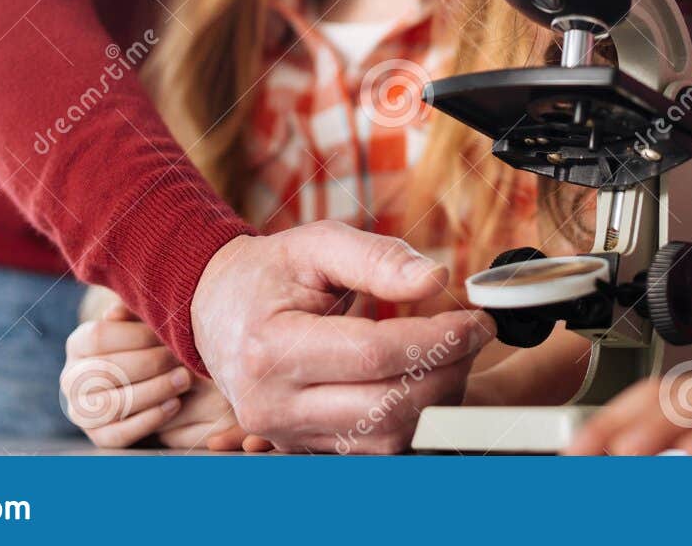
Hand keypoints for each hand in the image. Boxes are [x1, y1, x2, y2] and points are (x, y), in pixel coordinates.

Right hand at [63, 302, 271, 450]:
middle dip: (150, 364)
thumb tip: (121, 310)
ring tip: (184, 380)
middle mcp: (71, 379)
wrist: (142, 383)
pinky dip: (148, 420)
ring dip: (152, 391)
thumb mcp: (138, 324)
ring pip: (112, 404)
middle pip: (106, 371)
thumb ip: (134, 313)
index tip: (168, 333)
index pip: (98, 337)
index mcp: (78, 344)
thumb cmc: (146, 344)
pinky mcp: (97, 437)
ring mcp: (80, 411)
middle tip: (182, 360)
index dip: (136, 335)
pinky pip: (119, 435)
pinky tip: (174, 405)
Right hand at [190, 220, 495, 453]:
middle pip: (386, 406)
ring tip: (452, 355)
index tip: (478, 320)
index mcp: (271, 348)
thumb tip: (436, 278)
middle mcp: (273, 404)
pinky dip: (409, 417)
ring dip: (435, 400)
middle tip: (473, 335)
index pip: (374, 355)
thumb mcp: (315, 244)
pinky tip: (425, 379)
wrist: (214, 309)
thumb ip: (378, 257)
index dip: (437, 340)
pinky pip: (370, 446)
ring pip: (384, 437)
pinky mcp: (301, 446)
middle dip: (447, 371)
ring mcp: (285, 434)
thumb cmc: (267, 273)